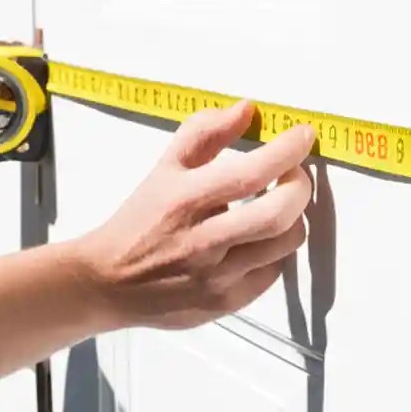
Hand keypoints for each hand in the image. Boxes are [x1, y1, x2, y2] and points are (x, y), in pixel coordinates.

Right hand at [78, 100, 314, 329]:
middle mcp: (202, 241)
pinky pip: (273, 271)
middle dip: (299, 186)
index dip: (287, 151)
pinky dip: (276, 248)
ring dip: (293, 217)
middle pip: (278, 213)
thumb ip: (205, 132)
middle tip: (293, 174)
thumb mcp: (165, 167)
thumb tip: (248, 108)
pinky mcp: (225, 303)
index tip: (303, 135)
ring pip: (284, 243)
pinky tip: (259, 239)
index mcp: (184, 199)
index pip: (250, 173)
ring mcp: (215, 277)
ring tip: (279, 205)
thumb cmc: (141, 219)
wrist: (107, 282)